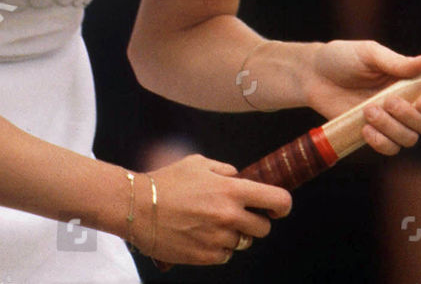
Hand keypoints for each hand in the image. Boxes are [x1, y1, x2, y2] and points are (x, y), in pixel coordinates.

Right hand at [142, 153, 290, 264]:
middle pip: (264, 228)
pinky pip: (225, 255)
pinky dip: (218, 248)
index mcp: (232, 191)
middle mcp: (230, 216)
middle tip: (236, 215)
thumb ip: (225, 171)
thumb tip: (241, 178)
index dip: (282, 205)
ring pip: (243, 242)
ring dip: (234, 235)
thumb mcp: (198, 164)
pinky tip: (201, 235)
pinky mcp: (206, 256)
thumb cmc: (167, 182)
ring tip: (211, 224)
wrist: (138, 208)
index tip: (277, 208)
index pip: (278, 201)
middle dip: (255, 221)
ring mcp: (219, 239)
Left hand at [303, 40, 420, 154]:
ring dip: (392, 128)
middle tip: (388, 101)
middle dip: (412, 117)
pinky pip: (390, 149)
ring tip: (368, 110)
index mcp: (412, 81)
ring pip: (410, 138)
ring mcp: (391, 121)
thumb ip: (397, 62)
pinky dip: (381, 142)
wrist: (313, 75)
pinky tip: (365, 128)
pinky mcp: (374, 134)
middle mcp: (407, 103)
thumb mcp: (369, 53)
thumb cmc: (343, 58)